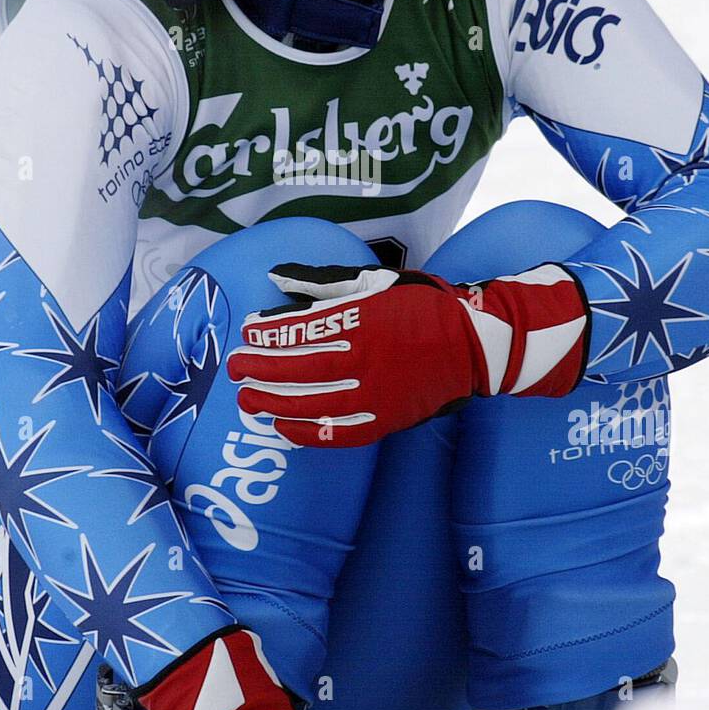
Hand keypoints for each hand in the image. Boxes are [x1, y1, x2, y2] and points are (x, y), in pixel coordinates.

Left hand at [226, 261, 587, 447]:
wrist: (475, 343)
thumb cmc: (423, 305)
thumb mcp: (376, 280)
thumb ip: (325, 283)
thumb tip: (278, 278)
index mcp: (364, 319)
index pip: (305, 329)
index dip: (272, 334)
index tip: (248, 334)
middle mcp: (367, 358)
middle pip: (302, 368)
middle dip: (262, 368)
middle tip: (234, 368)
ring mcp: (377, 393)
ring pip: (315, 401)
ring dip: (275, 401)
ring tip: (247, 398)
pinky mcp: (387, 418)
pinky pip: (340, 431)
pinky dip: (308, 432)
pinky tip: (282, 426)